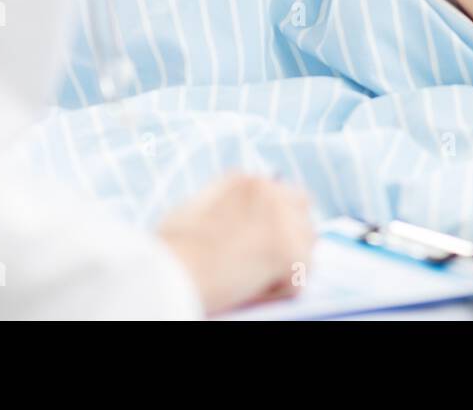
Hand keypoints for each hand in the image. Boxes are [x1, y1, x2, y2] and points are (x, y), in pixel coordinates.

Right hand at [157, 173, 313, 315]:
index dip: (276, 219)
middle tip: (272, 262)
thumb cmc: (169, 251)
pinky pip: (298, 281)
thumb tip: (236, 219)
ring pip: (307, 245)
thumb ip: (225, 207)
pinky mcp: (291, 253)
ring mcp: (283, 220)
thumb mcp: (194, 210)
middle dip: (293, 233)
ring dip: (287, 264)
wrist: (166, 272)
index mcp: (245, 180)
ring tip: (251, 278)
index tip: (263, 239)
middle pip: (303, 210)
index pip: (281, 192)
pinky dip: (277, 293)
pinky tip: (247, 290)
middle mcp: (270, 190)